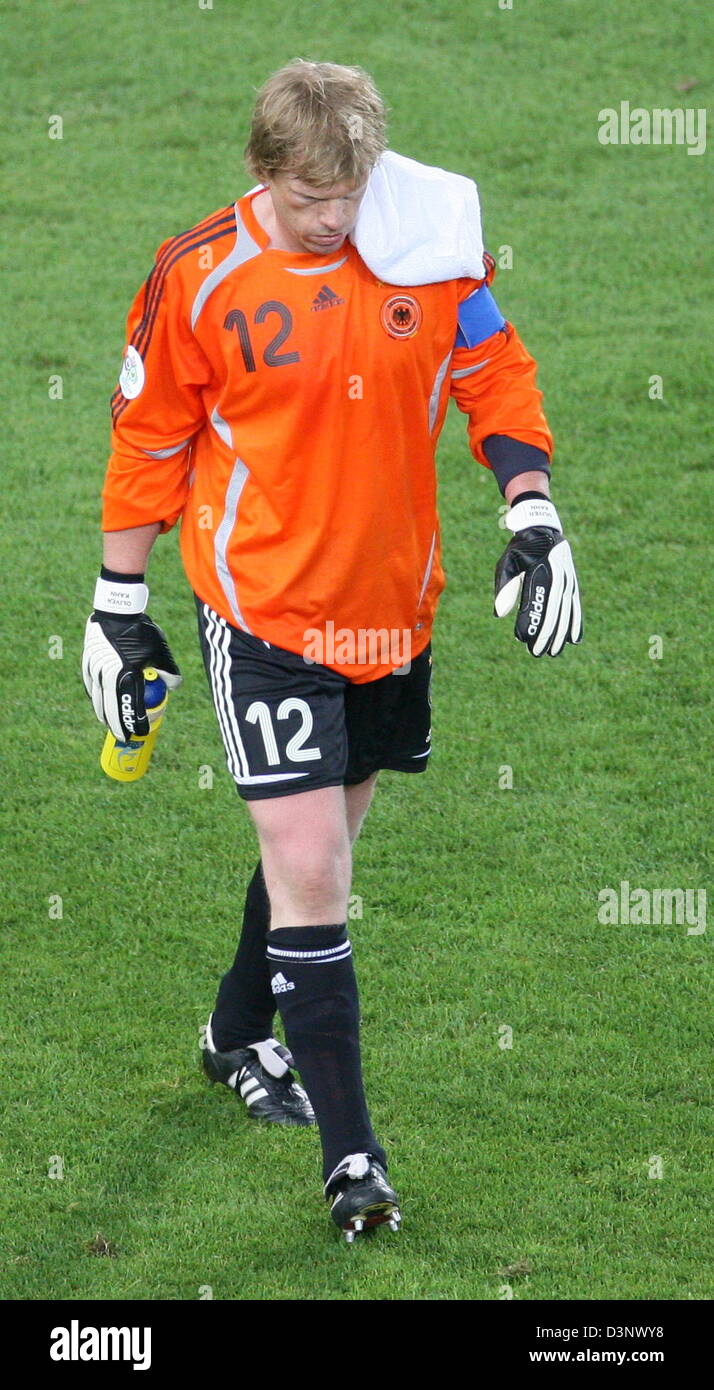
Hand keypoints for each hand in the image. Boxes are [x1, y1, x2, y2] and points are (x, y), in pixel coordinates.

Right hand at [82, 575, 181, 738]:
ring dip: (102, 713)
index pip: (129, 707)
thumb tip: (171, 689)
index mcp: (127, 674)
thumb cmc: (143, 632)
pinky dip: (95, 697)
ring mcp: (94, 669)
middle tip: (123, 735)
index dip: (134, 723)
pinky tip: (99, 703)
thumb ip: (168, 673)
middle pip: (110, 708)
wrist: (117, 610)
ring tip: (108, 724)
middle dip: (116, 725)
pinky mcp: (87, 662)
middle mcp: (107, 675)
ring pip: (97, 698)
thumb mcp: (161, 652)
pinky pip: (90, 685)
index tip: (139, 733)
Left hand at [494, 493, 581, 656]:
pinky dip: (575, 622)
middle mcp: (558, 576)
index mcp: (540, 570)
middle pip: (553, 610)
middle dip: (545, 633)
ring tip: (554, 652)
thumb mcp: (508, 563)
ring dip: (561, 633)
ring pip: (566, 611)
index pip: (535, 601)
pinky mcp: (573, 584)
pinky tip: (574, 639)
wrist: (543, 528)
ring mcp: (568, 580)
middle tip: (537, 652)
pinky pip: (576, 606)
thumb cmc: (521, 548)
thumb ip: (506, 587)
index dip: (529, 621)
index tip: (522, 638)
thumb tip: (500, 613)